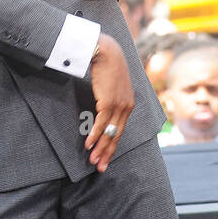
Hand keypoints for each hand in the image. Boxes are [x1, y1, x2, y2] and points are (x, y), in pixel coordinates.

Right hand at [85, 33, 133, 172]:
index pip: (120, 130)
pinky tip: (89, 145)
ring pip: (109, 132)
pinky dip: (94, 135)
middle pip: (116, 135)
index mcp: (128, 104)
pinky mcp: (109, 102)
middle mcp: (126, 107)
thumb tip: (102, 105)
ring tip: (93, 161)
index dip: (112, 145)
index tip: (106, 157)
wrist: (106, 51)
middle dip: (107, 153)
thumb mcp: (111, 84)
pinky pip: (101, 123)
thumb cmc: (107, 65)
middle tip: (100, 167)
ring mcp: (119, 105)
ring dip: (100, 148)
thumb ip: (110, 96)